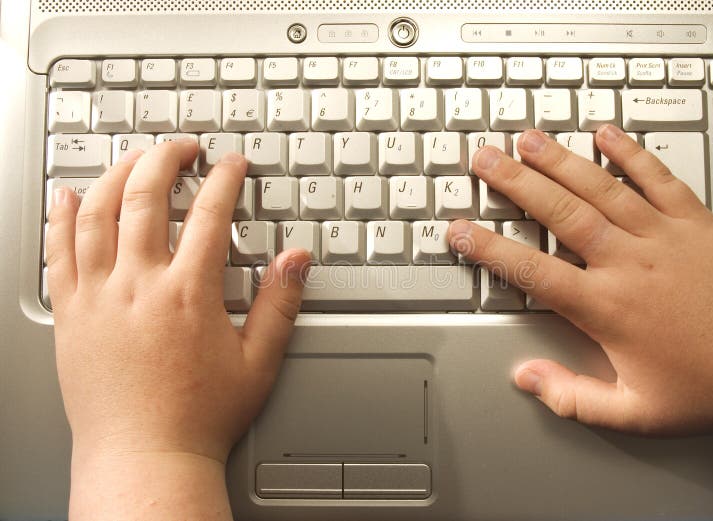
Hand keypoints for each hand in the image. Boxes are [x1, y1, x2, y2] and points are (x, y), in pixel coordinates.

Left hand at [47, 141, 309, 519]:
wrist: (144, 457)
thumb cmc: (198, 416)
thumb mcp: (258, 361)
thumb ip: (279, 303)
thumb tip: (296, 259)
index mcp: (188, 294)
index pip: (207, 214)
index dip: (223, 179)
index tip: (231, 164)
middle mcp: (138, 286)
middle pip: (145, 196)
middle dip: (166, 159)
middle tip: (181, 148)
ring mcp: (97, 297)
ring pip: (97, 212)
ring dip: (116, 174)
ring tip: (133, 159)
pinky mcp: (70, 314)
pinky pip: (57, 251)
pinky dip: (61, 215)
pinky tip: (68, 194)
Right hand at [448, 126, 712, 453]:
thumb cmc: (709, 390)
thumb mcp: (633, 412)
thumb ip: (571, 396)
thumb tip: (525, 378)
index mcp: (606, 308)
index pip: (532, 271)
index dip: (488, 248)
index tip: (459, 230)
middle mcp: (629, 264)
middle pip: (559, 214)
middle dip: (514, 183)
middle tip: (483, 160)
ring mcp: (663, 238)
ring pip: (601, 189)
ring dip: (560, 161)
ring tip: (528, 139)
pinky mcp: (696, 224)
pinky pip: (658, 179)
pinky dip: (630, 154)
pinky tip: (606, 134)